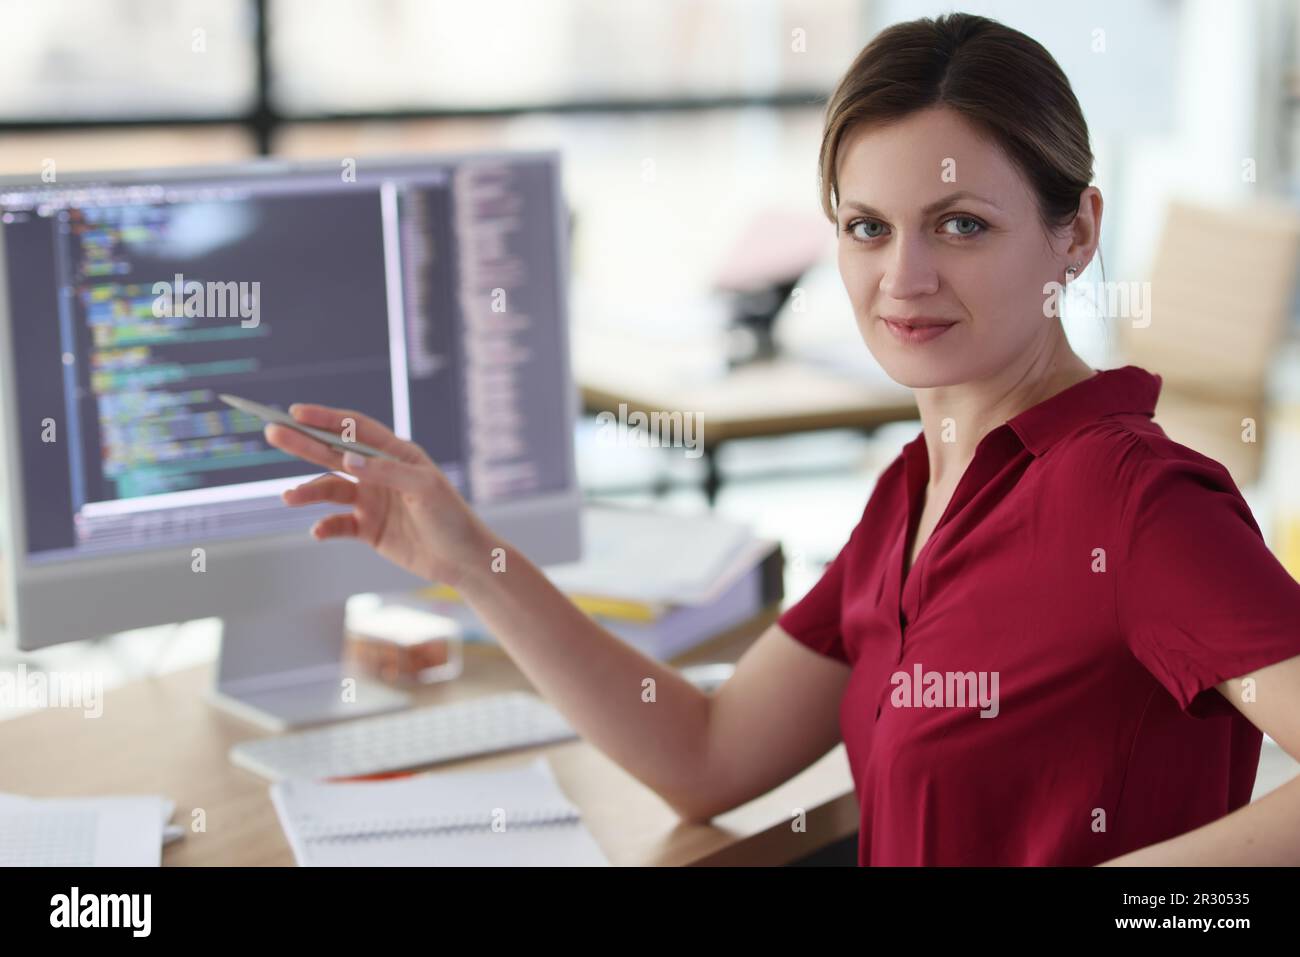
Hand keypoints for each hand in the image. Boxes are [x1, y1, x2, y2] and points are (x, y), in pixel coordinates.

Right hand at [263, 403, 496, 586]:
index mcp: (396, 453)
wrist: (463, 560)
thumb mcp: (424, 490)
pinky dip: (325, 527)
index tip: (296, 412)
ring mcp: (372, 501)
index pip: (355, 429)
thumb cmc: (451, 517)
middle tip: (273, 433)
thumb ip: (385, 472)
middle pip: (334, 453)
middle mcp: (379, 473)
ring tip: (289, 498)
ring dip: (308, 491)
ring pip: (330, 490)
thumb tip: (346, 458)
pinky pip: (338, 524)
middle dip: (303, 444)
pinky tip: (318, 532)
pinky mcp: (369, 529)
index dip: (326, 418)